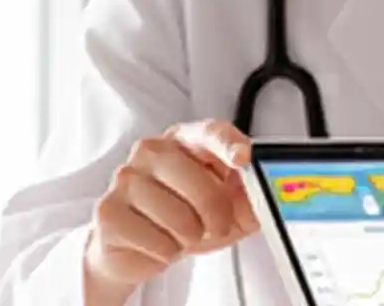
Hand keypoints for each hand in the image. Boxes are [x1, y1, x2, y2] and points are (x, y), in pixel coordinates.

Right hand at [83, 120, 258, 301]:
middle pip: (200, 182)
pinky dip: (167, 252)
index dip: (229, 144)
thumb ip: (255, 194)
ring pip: (178, 217)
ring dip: (190, 237)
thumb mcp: (232, 206)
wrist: (142, 247)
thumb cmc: (189, 214)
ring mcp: (126, 178)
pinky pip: (157, 242)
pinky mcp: (108, 212)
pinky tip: (159, 242)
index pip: (210, 132)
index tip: (244, 157)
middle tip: (216, 225)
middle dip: (217, 213)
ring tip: (182, 232)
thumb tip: (276, 191)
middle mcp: (152, 151)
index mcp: (186, 139)